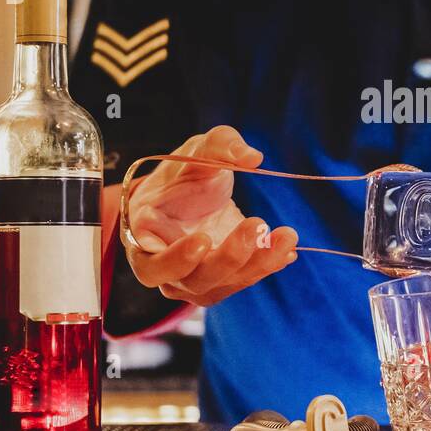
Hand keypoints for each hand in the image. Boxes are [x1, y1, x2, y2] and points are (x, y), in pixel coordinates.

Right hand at [122, 125, 297, 305]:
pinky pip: (243, 280)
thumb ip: (220, 146)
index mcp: (144, 237)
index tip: (204, 239)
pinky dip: (267, 265)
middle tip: (257, 225)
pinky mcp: (221, 280)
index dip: (177, 259)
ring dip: (258, 264)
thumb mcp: (197, 150)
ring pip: (224, 284)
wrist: (188, 196)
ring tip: (286, 236)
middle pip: (196, 280)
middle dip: (230, 257)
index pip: (154, 264)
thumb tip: (252, 156)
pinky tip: (286, 249)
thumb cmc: (182, 175)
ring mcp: (193, 279)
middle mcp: (166, 267)